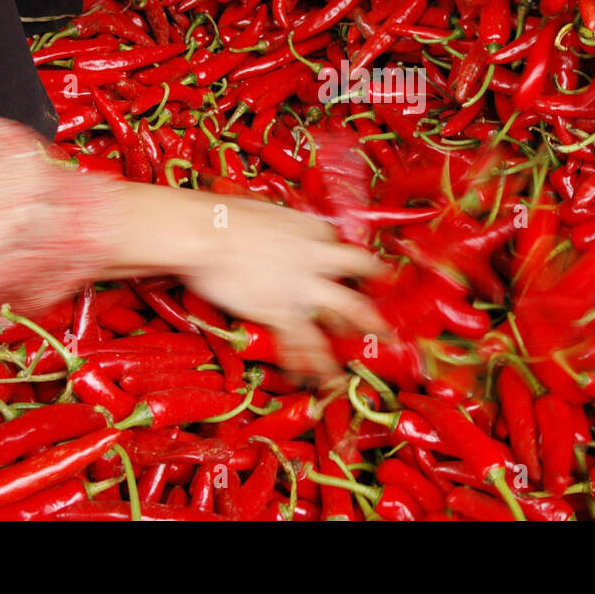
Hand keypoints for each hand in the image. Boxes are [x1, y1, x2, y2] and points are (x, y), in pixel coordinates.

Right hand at [107, 183, 389, 382]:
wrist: (206, 235)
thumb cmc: (223, 217)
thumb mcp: (261, 211)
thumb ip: (278, 225)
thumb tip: (273, 225)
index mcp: (313, 231)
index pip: (340, 249)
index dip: (344, 265)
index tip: (347, 275)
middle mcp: (318, 259)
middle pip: (361, 275)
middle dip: (377, 292)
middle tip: (388, 311)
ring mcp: (305, 287)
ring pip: (347, 313)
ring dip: (364, 331)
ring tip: (379, 349)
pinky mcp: (283, 312)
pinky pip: (304, 345)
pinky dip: (312, 366)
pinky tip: (319, 382)